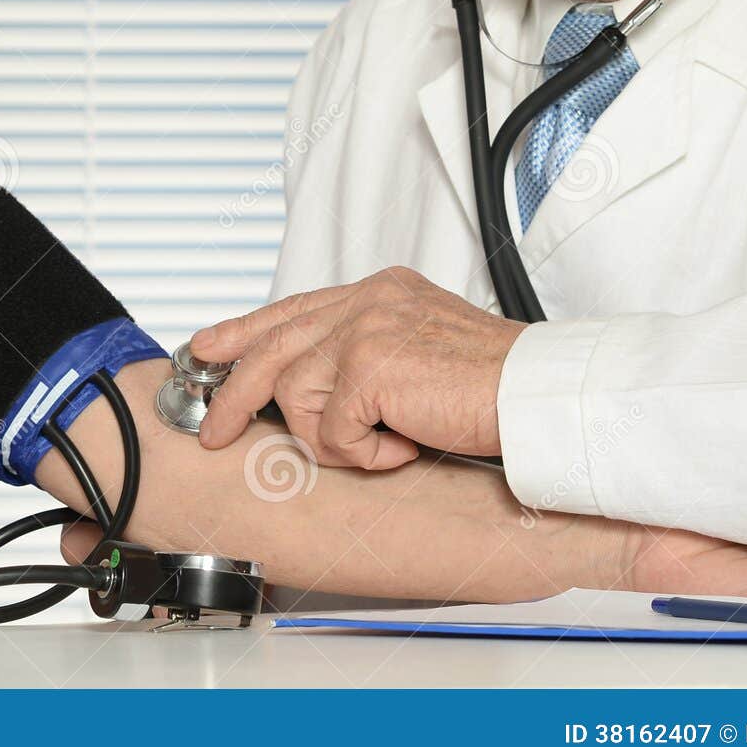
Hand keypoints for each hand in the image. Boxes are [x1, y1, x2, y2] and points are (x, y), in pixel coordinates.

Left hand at [190, 268, 525, 465]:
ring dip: (333, 438)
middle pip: (271, 346)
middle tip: (213, 432)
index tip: (206, 350)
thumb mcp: (418, 353)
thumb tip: (317, 388)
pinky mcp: (369, 368)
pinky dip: (365, 454)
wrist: (540, 395)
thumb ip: (367, 355)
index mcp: (378, 292)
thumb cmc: (493, 385)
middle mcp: (367, 301)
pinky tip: (405, 445)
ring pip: (295, 395)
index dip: (242, 332)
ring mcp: (366, 329)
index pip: (292, 308)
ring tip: (384, 443)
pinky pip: (331, 431)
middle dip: (232, 396)